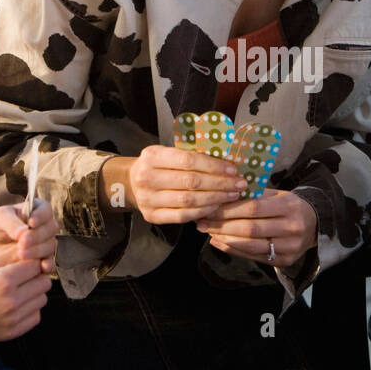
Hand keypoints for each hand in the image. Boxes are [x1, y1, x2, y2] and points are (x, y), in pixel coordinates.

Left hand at [0, 202, 57, 274]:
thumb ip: (10, 223)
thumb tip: (22, 232)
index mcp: (37, 209)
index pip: (46, 210)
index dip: (41, 216)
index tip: (30, 223)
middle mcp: (45, 225)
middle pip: (50, 229)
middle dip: (36, 236)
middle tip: (22, 243)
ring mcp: (46, 242)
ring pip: (50, 245)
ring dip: (37, 251)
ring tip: (21, 254)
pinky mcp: (44, 258)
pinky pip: (50, 262)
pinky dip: (47, 265)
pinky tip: (41, 266)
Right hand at [0, 257, 52, 346]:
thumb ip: (4, 259)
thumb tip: (23, 248)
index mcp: (3, 281)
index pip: (35, 265)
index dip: (31, 261)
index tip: (24, 262)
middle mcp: (12, 300)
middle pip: (44, 282)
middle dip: (36, 276)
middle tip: (23, 276)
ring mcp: (14, 318)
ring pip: (42, 299)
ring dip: (35, 292)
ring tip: (19, 290)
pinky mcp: (14, 331)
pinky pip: (36, 316)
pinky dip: (31, 309)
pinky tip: (17, 305)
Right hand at [118, 146, 246, 224]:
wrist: (132, 183)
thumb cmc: (159, 166)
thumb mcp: (169, 153)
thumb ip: (192, 156)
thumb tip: (228, 162)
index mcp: (153, 156)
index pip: (189, 160)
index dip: (214, 166)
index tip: (233, 170)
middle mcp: (147, 177)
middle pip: (191, 182)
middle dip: (220, 183)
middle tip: (239, 184)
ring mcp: (147, 199)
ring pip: (189, 200)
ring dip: (215, 198)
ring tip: (232, 195)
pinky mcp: (152, 216)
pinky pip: (183, 215)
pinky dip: (203, 211)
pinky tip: (216, 206)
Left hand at [198, 189, 317, 266]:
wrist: (316, 223)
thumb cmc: (289, 205)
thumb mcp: (277, 194)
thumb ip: (253, 195)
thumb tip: (221, 197)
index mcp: (289, 206)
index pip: (253, 208)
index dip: (229, 210)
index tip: (209, 207)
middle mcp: (291, 227)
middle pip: (250, 229)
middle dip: (222, 226)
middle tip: (201, 222)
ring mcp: (290, 247)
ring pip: (250, 246)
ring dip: (225, 239)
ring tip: (208, 232)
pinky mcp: (285, 261)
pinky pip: (254, 256)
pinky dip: (234, 250)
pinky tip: (219, 242)